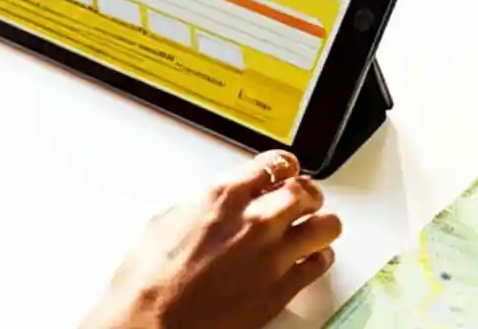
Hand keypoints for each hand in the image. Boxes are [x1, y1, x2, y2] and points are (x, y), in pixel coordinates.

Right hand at [81, 151, 339, 328]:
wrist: (156, 322)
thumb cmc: (151, 278)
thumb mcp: (165, 220)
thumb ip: (202, 205)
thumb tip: (211, 204)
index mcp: (224, 195)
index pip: (275, 163)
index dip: (284, 166)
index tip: (287, 171)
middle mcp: (255, 219)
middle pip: (306, 191)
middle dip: (306, 193)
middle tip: (302, 199)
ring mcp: (274, 254)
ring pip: (326, 225)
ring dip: (321, 223)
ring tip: (313, 227)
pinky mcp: (283, 287)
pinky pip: (321, 264)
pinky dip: (320, 258)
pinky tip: (309, 258)